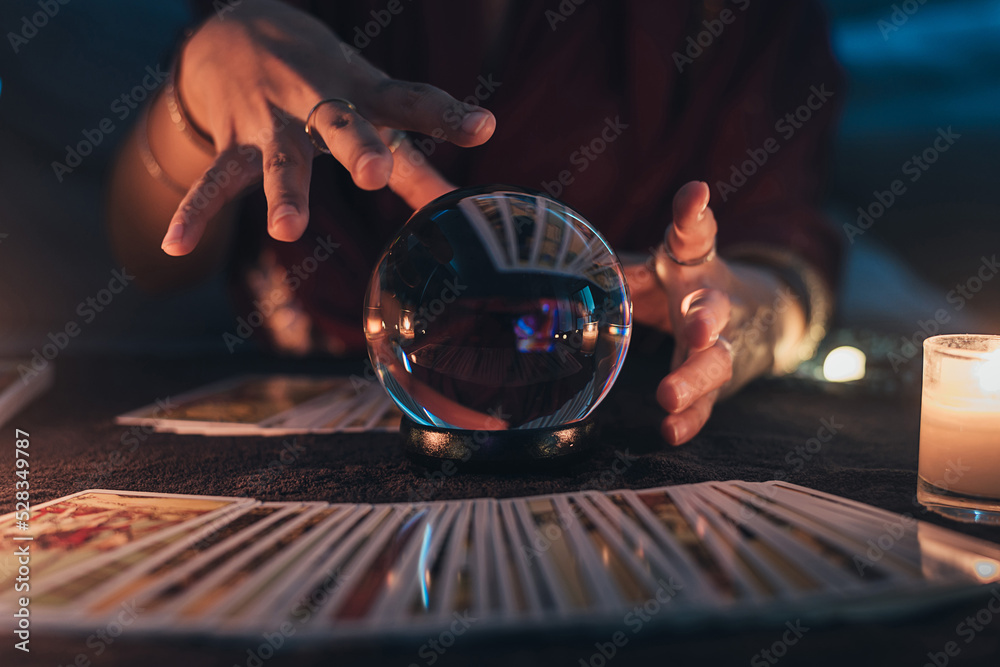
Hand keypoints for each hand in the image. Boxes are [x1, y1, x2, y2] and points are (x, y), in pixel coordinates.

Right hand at [160, 0, 489, 255]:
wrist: (240, 29)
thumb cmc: (327, 83)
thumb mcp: (371, 110)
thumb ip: (414, 164)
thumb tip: (456, 207)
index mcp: (363, 93)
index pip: (411, 101)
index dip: (447, 115)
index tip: (483, 128)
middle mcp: (318, 101)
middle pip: (340, 122)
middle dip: (356, 145)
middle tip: (374, 171)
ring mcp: (272, 119)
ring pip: (277, 156)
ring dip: (282, 190)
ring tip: (286, 231)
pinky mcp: (233, 136)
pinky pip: (213, 178)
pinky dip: (194, 210)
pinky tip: (175, 245)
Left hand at [624, 182, 805, 444]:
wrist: (757, 317)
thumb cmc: (691, 285)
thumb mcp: (666, 264)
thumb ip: (631, 265)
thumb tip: (586, 264)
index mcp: (700, 267)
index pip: (697, 236)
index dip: (694, 215)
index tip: (694, 195)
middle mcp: (717, 304)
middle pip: (715, 310)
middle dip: (706, 318)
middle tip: (696, 328)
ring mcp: (722, 346)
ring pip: (715, 364)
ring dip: (693, 379)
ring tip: (668, 395)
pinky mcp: (716, 383)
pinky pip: (705, 406)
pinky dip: (690, 420)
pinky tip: (670, 432)